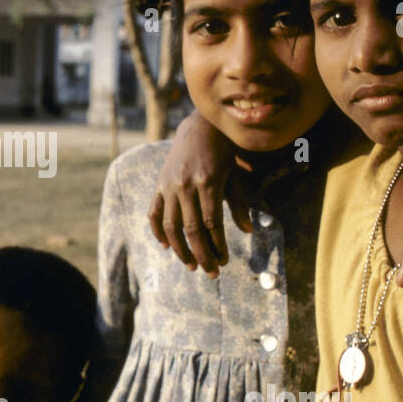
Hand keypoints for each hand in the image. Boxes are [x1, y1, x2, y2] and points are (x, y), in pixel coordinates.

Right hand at [147, 112, 250, 276]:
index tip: (224, 261)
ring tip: (191, 265)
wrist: (199, 129)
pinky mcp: (159, 185)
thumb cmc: (223, 154)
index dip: (218, 246)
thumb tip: (248, 230)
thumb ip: (239, 203)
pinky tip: (167, 247)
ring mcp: (169, 186)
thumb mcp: (236, 175)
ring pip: (171, 226)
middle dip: (202, 255)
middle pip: (192, 230)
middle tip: (211, 273)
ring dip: (181, 249)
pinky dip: (158, 232)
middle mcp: (186, 186)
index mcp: (208, 183)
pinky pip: (154, 213)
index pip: (212, 224)